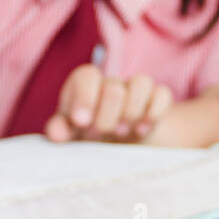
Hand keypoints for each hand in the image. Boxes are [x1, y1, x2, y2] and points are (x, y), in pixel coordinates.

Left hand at [45, 66, 173, 142]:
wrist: (119, 141)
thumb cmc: (87, 132)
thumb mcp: (69, 133)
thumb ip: (59, 131)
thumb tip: (56, 133)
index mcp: (84, 84)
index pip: (86, 76)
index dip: (84, 98)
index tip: (81, 122)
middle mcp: (110, 83)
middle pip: (113, 88)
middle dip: (106, 117)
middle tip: (100, 135)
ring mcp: (135, 89)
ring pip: (141, 83)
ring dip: (131, 113)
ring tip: (122, 133)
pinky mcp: (156, 98)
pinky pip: (162, 94)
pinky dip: (153, 113)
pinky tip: (142, 130)